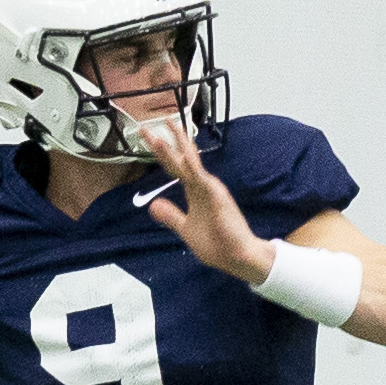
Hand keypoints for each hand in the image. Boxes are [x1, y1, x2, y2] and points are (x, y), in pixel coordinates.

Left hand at [137, 116, 275, 284]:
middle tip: (148, 127)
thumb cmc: (216, 242)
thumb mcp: (185, 228)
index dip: (162, 152)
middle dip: (165, 143)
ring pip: (192, 164)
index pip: (175, 166)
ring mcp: (211, 190)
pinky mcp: (218, 199)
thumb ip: (171, 215)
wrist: (237, 257)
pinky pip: (204, 181)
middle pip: (181, 159)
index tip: (149, 137)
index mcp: (194, 191)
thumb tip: (153, 204)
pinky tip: (186, 155)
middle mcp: (203, 186)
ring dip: (180, 147)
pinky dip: (195, 168)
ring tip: (169, 128)